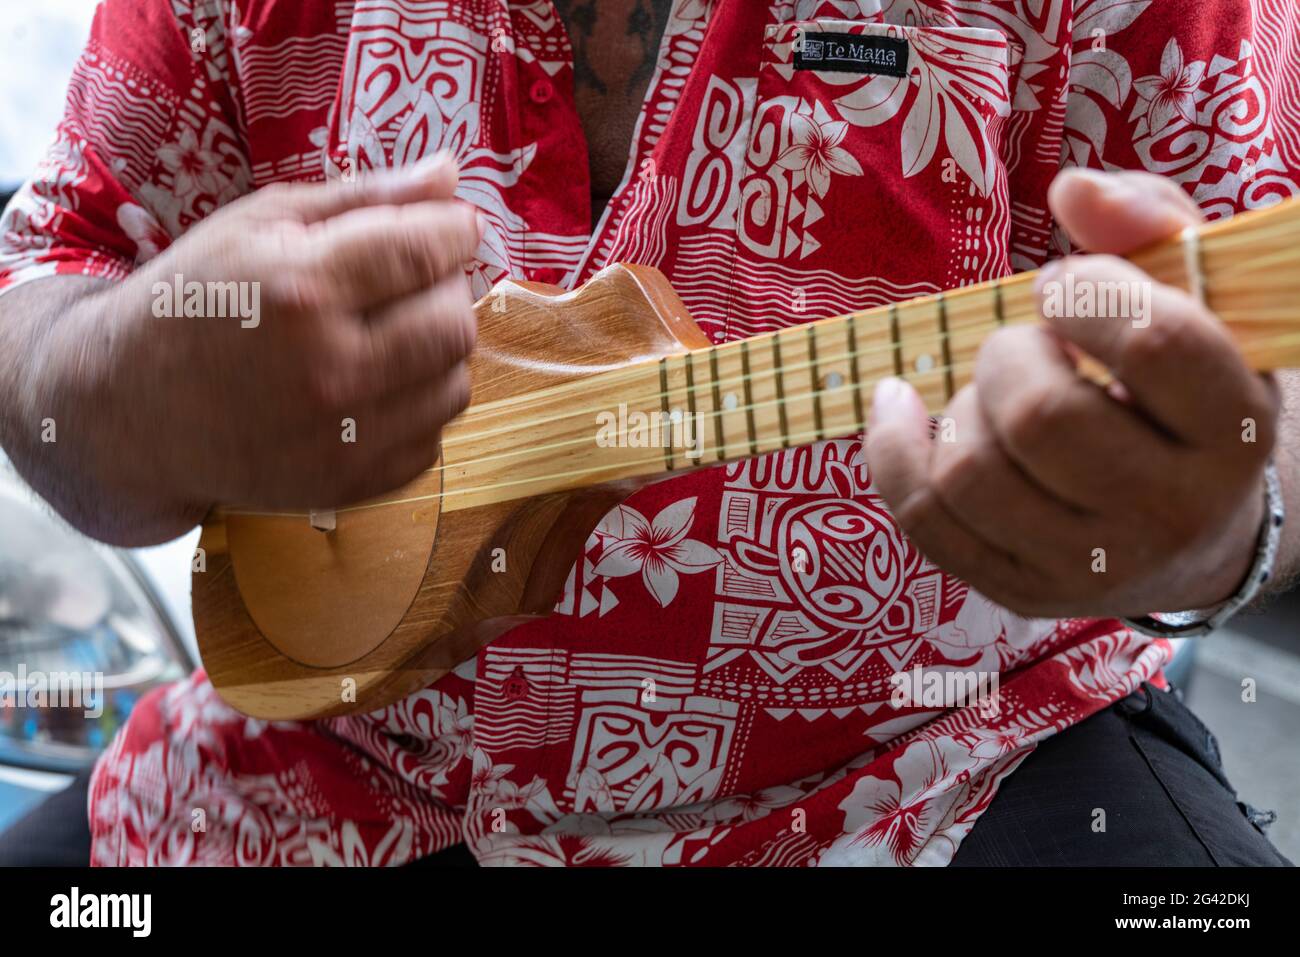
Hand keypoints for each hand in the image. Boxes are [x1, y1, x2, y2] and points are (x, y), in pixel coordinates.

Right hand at [62, 153, 481, 519]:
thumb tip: (450, 174)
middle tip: (411, 282)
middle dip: (446, 292)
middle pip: (454, 324)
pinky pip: (432, 438)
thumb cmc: (197, 300)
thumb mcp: (261, 224)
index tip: (456, 226)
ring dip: (436, 353)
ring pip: (454, 385)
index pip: (425, 252)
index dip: (456, 231)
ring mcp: (342, 439)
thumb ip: (365, 198)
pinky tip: (369, 387)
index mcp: (301, 290)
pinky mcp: (351, 484)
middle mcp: (329, 371)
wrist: (132, 410)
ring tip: (386, 335)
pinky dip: (415, 407)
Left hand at [866, 169, 1277, 618]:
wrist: (1194, 529)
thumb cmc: (1181, 394)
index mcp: (1236, 428)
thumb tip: (1072, 187)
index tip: (1062, 286)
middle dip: (1007, 354)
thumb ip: (1148, 224)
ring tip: (990, 393)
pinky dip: (891, 449)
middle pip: (1041, 416)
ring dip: (959, 407)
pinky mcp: (1022, 589)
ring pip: (972, 473)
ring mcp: (1092, 565)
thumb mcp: (1197, 301)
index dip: (1086, 292)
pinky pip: (923, 517)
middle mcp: (1171, 511)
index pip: (1155, 344)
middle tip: (1025, 345)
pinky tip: (900, 405)